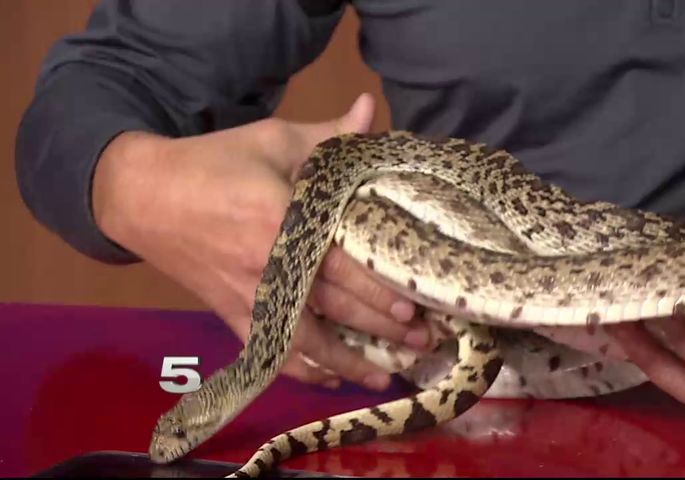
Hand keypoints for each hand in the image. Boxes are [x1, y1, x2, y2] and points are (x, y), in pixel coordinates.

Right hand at [92, 93, 431, 390]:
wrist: (141, 196)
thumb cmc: (214, 163)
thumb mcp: (271, 140)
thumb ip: (327, 135)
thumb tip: (368, 107)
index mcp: (282, 220)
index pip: (343, 263)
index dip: (380, 288)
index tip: (416, 305)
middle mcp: (269, 267)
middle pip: (335, 306)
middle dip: (381, 328)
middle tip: (422, 341)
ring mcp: (249, 298)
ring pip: (306, 342)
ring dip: (348, 362)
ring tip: (386, 377)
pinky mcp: (233, 317)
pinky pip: (272, 354)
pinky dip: (303, 371)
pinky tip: (331, 379)